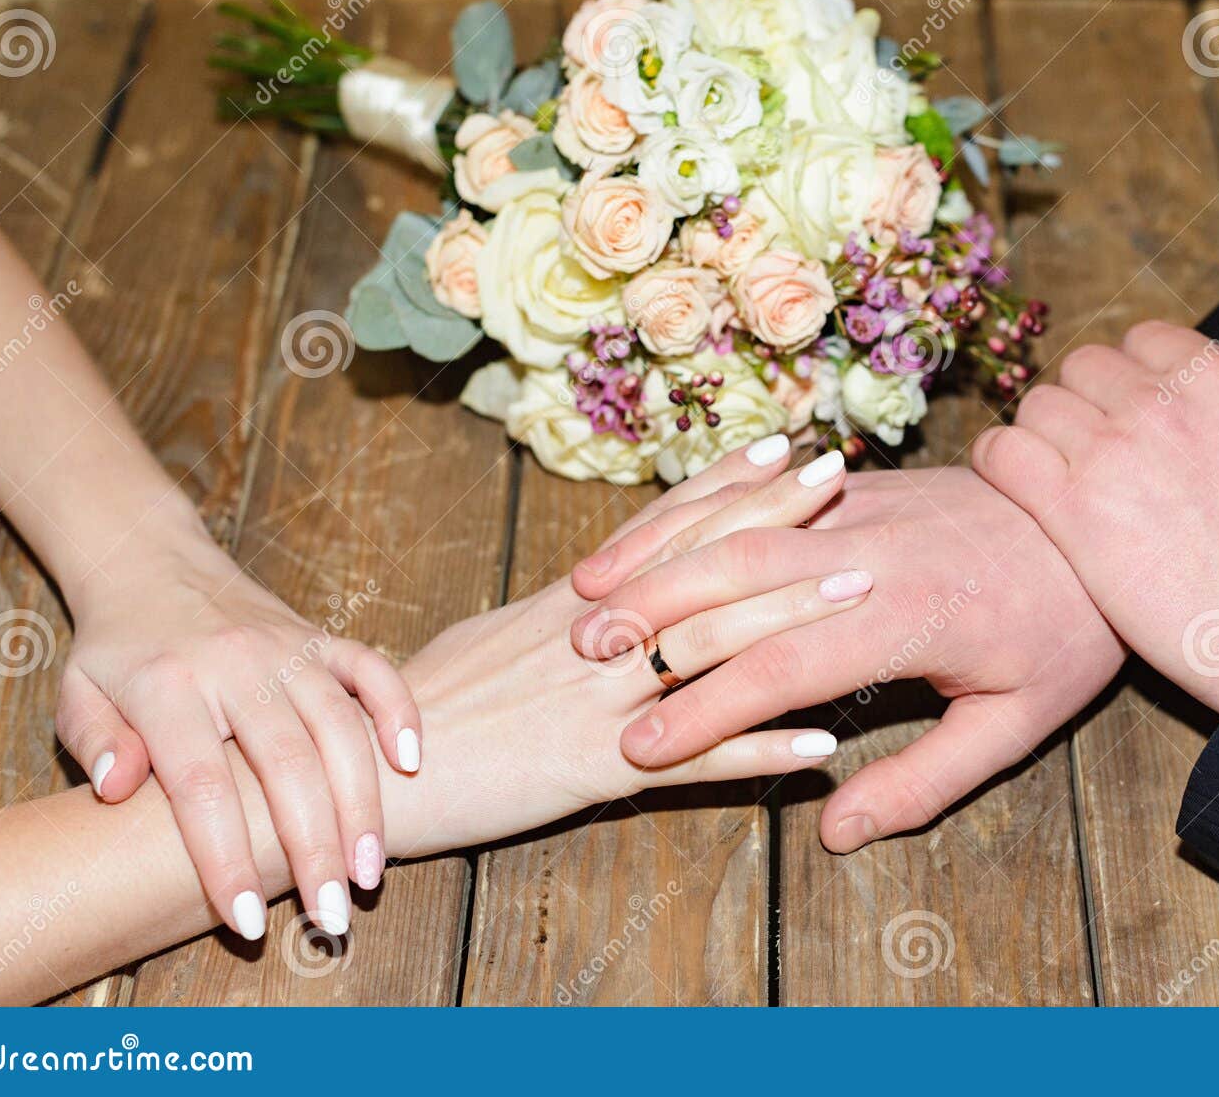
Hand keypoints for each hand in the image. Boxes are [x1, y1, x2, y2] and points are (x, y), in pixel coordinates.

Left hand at [59, 522, 419, 940]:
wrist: (151, 563)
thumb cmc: (116, 648)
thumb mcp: (75, 693)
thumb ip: (95, 742)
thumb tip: (116, 790)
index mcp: (168, 685)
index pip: (203, 785)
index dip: (226, 857)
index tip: (244, 921)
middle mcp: (236, 664)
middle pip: (288, 765)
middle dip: (314, 848)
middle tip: (332, 915)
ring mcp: (287, 647)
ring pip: (340, 727)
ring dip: (364, 803)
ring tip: (371, 869)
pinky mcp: (321, 636)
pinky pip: (373, 669)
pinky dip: (399, 711)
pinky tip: (412, 764)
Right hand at [388, 443, 867, 852]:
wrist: (358, 774)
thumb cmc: (411, 707)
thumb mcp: (487, 639)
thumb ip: (555, 615)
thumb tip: (596, 590)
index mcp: (567, 603)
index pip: (657, 528)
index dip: (720, 484)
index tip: (777, 444)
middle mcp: (589, 636)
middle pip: (695, 565)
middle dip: (773, 519)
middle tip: (839, 474)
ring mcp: (593, 699)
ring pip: (705, 647)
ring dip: (787, 617)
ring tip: (859, 588)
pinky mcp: (589, 768)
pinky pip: (690, 761)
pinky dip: (758, 753)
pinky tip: (820, 745)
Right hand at [569, 455, 1125, 853]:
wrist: (1112, 509)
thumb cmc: (1070, 627)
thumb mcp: (1016, 725)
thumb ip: (922, 781)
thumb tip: (835, 831)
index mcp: (907, 619)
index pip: (784, 668)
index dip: (706, 713)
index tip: (639, 750)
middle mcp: (872, 553)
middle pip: (741, 581)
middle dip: (655, 618)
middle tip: (580, 656)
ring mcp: (865, 508)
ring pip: (740, 526)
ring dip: (660, 558)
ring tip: (590, 591)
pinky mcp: (863, 486)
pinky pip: (766, 494)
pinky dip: (700, 511)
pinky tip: (659, 535)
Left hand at [973, 294, 1218, 712]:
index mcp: (1217, 379)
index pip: (1142, 340)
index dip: (1135, 378)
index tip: (1138, 418)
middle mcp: (1158, 403)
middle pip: (1083, 367)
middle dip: (1087, 403)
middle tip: (1096, 453)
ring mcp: (1109, 453)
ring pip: (1038, 405)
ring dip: (1042, 434)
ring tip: (1059, 475)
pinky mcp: (1070, 511)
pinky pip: (1001, 453)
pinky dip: (997, 461)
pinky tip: (1015, 485)